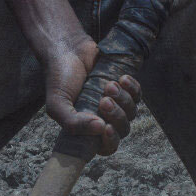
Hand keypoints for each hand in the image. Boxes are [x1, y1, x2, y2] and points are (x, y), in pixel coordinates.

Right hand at [44, 35, 141, 154]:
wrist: (67, 49)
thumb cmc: (59, 78)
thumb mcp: (57, 103)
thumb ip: (72, 123)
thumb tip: (99, 128)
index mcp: (87, 129)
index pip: (106, 147)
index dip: (110, 141)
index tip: (106, 127)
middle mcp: (103, 119)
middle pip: (123, 130)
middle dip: (116, 115)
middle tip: (104, 99)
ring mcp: (116, 104)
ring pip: (132, 112)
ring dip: (124, 99)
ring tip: (109, 84)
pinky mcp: (125, 89)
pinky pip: (138, 95)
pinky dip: (133, 88)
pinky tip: (122, 78)